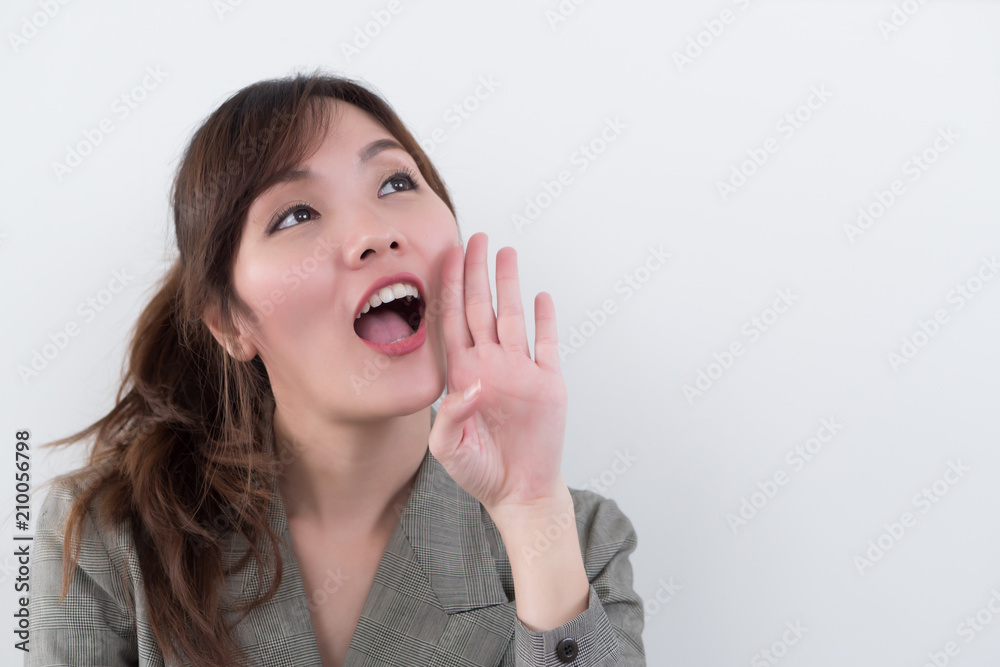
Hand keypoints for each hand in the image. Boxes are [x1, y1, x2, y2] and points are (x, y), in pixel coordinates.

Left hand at [428, 232, 567, 512]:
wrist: (518, 492)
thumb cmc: (478, 472)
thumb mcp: (448, 450)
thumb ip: (451, 417)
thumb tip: (471, 384)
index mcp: (463, 375)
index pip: (453, 321)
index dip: (450, 289)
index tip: (445, 257)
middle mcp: (490, 365)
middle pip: (481, 308)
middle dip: (477, 272)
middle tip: (476, 237)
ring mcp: (520, 371)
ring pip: (512, 317)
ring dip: (509, 285)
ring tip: (506, 253)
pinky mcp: (548, 382)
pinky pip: (547, 343)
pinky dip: (545, 320)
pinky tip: (541, 296)